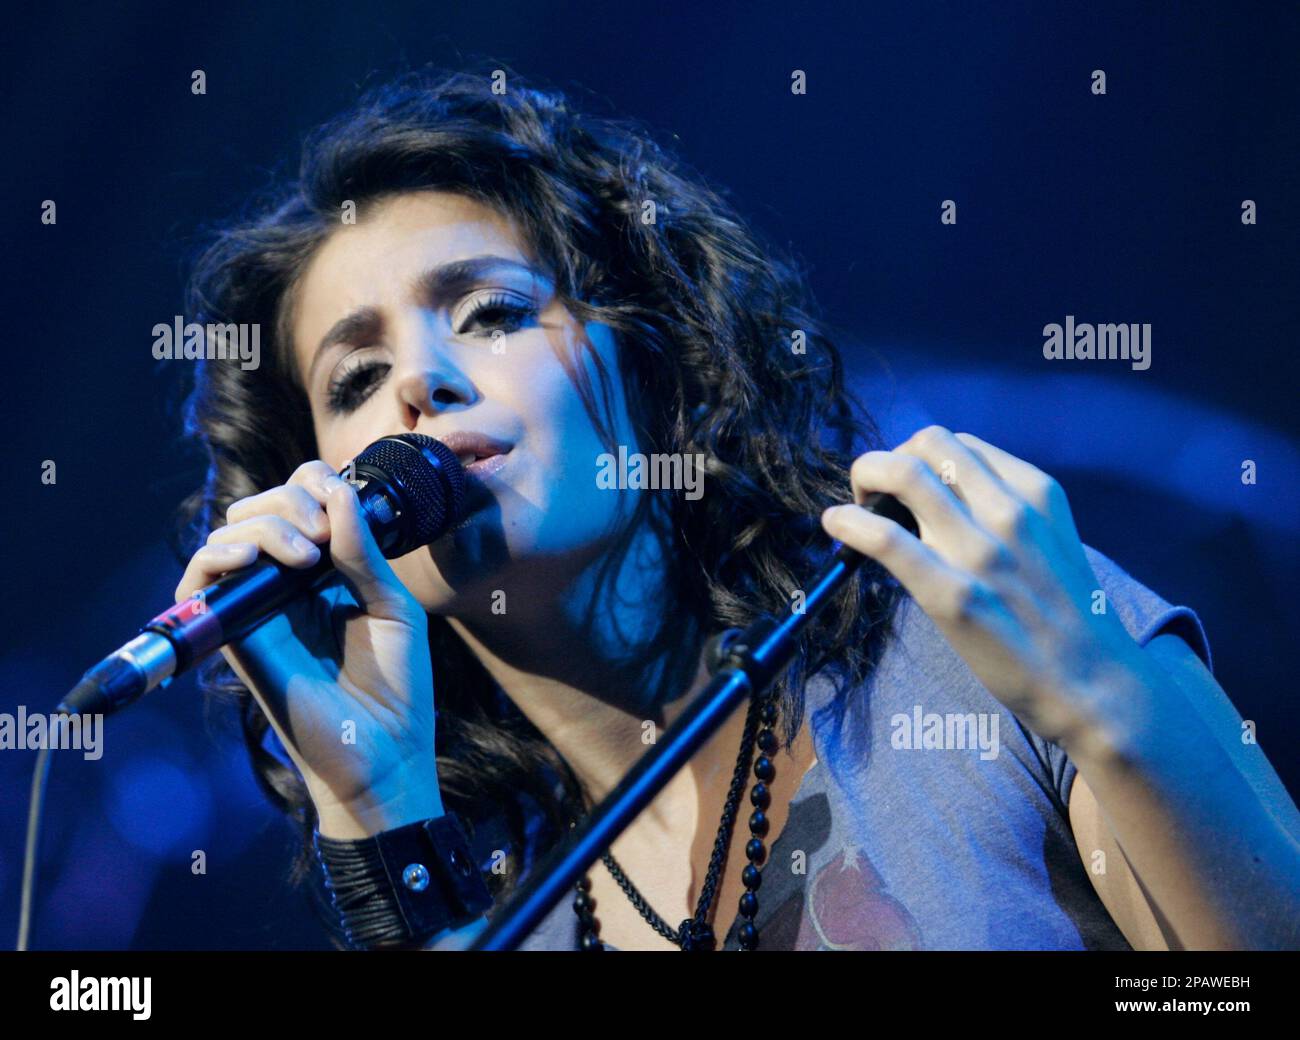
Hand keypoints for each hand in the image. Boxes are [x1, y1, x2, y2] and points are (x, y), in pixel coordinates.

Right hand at [175, 460, 442, 835]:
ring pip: (230, 536)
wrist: (384, 751)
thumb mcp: (391, 605)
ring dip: (263, 526)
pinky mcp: (234, 636)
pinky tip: (253, 559)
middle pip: (261, 510)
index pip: (302, 503)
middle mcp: (288, 584)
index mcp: (329, 572)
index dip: (312, 485)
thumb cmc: (396, 685)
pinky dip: (216, 556)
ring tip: (305, 552)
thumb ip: (363, 550)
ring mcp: (259, 609)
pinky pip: (198, 583)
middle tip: (323, 536)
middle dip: (289, 501)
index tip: (340, 501)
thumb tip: (338, 492)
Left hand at [821, 426, 1148, 751]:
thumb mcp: (1049, 541)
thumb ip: (1003, 511)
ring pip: (903, 473)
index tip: (905, 488)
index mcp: (1034, 492)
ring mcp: (981, 551)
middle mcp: (1009, 511)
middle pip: (927, 443)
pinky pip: (885, 539)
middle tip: (875, 495)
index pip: (958, 444)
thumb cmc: (1064, 616)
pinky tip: (837, 525)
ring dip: (865, 480)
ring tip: (857, 509)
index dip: (919, 457)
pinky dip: (849, 523)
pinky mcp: (953, 595)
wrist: (1093, 684)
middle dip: (890, 459)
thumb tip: (936, 497)